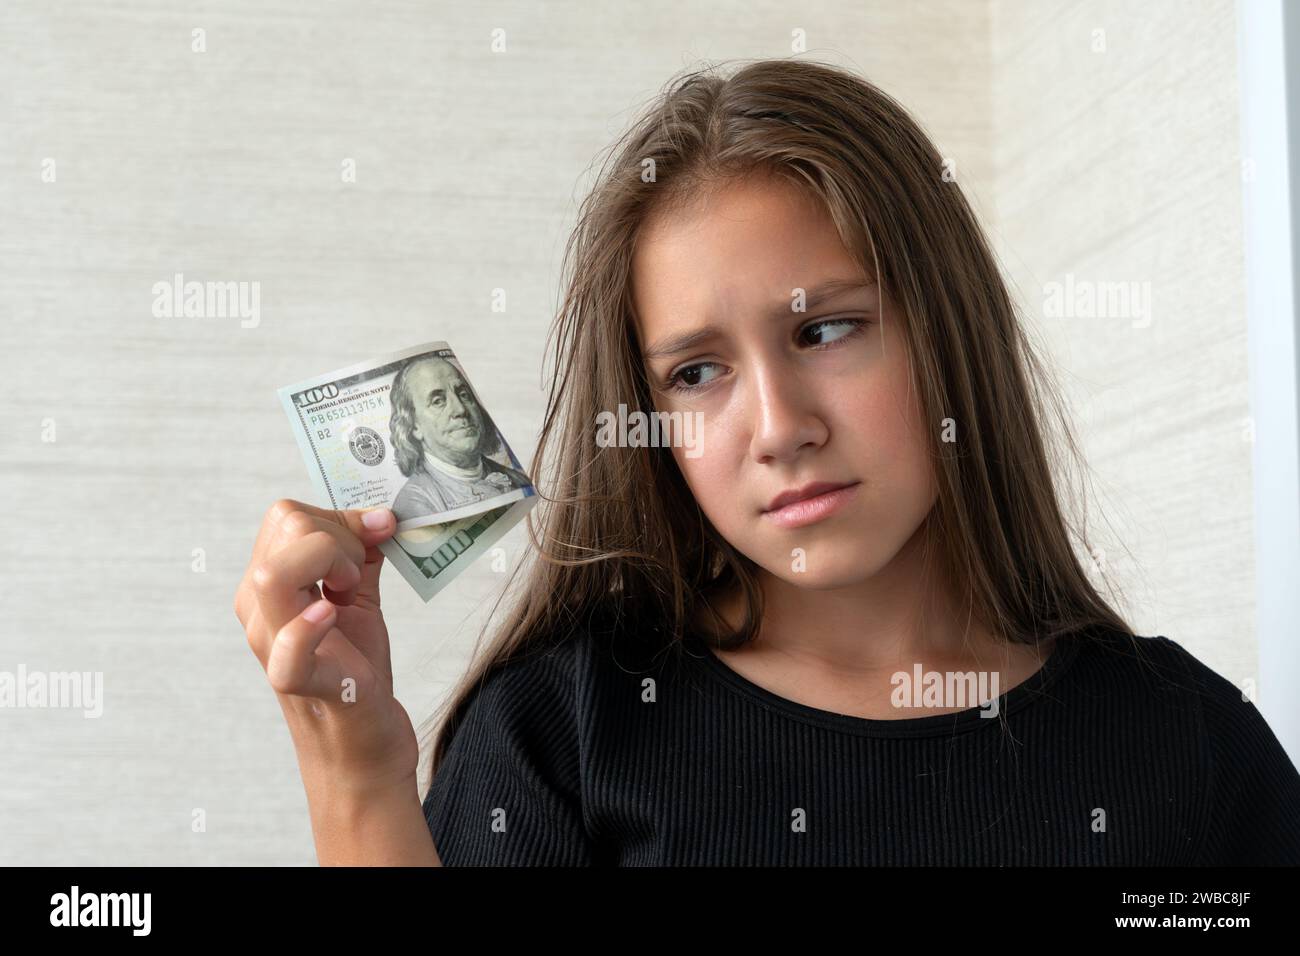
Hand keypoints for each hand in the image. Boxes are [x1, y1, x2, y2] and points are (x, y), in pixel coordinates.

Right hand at [234, 499, 417, 790]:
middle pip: (286, 525)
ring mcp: (271, 646)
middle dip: (340, 535)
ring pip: (274, 573)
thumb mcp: (358, 596)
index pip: (288, 515)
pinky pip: (286, 649)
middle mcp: (259, 610)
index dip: (339, 517)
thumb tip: (380, 515)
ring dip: (330, 564)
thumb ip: (361, 552)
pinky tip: (333, 615)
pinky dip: (309, 626)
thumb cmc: (356, 664)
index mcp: (269, 584)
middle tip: (356, 577)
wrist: (364, 737)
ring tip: (347, 593)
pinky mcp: (297, 683)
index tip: (373, 541)